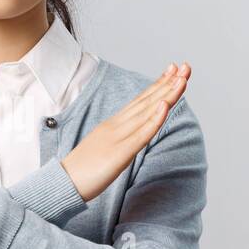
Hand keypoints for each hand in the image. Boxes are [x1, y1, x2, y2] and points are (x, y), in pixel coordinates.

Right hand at [61, 62, 189, 202]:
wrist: (62, 182)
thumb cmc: (82, 170)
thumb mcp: (103, 148)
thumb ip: (118, 139)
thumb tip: (131, 137)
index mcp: (114, 124)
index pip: (140, 101)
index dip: (158, 85)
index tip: (173, 71)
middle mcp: (117, 125)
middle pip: (147, 101)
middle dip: (168, 83)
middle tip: (186, 66)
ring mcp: (119, 137)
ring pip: (148, 112)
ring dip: (166, 95)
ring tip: (182, 79)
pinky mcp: (120, 153)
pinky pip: (141, 134)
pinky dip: (155, 119)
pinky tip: (165, 106)